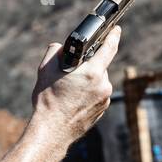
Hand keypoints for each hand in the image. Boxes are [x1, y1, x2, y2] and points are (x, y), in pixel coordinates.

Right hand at [30, 26, 121, 145]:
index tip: (116, 29)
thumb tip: (61, 47)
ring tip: (70, 89)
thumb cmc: (48, 100)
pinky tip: (74, 99)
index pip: (109, 47)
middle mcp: (103, 85)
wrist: (52, 131)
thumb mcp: (45, 69)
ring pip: (99, 81)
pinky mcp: (102, 110)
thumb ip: (55, 50)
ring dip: (88, 80)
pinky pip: (98, 94)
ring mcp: (105, 99)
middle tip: (72, 71)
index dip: (113, 35)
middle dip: (88, 65)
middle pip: (100, 66)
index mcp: (93, 72)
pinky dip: (89, 93)